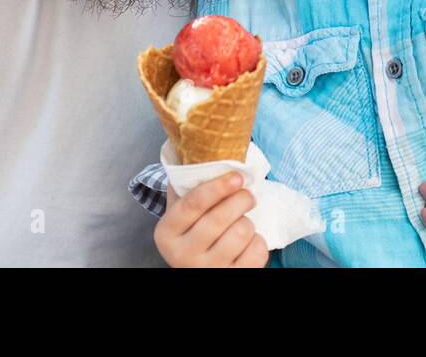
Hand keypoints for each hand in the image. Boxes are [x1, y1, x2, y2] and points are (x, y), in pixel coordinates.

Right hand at [153, 172, 268, 267]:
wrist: (200, 270)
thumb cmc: (195, 232)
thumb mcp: (181, 212)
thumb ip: (186, 185)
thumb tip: (196, 147)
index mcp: (166, 233)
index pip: (192, 204)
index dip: (217, 187)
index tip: (237, 176)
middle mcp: (182, 255)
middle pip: (220, 218)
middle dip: (241, 199)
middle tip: (247, 195)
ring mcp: (207, 270)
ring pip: (241, 232)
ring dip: (249, 221)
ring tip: (242, 221)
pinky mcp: (232, 278)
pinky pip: (257, 251)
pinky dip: (258, 241)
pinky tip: (248, 242)